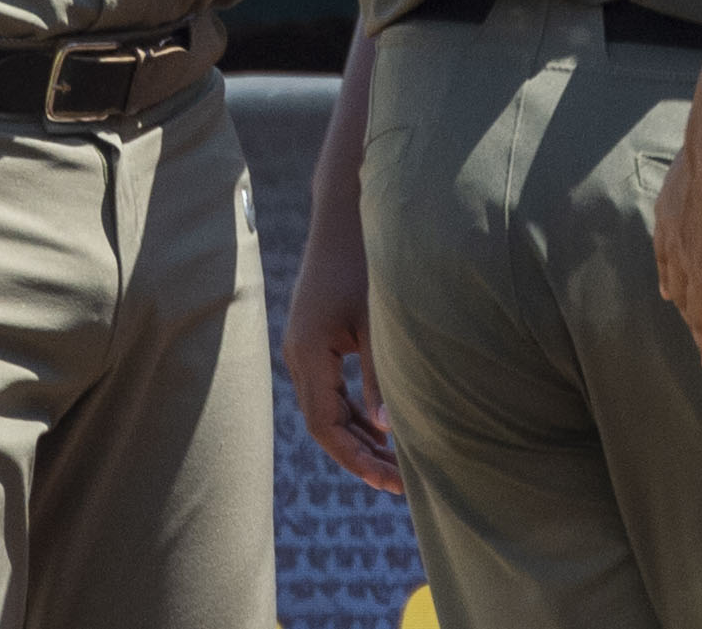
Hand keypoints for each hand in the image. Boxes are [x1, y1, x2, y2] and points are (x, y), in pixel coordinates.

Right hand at [281, 177, 399, 493]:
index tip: (389, 481)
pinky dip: (355, 415)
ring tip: (397, 466)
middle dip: (360, 456)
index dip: (356, 458)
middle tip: (402, 484)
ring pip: (327, 411)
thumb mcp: (379, 319)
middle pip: (324, 425)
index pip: (325, 426)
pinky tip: (384, 429)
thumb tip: (387, 429)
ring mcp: (305, 350)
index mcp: (309, 354)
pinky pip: (331, 392)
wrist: (345, 215)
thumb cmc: (365, 260)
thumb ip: (381, 375)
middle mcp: (299, 357)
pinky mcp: (317, 343)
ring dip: (358, 438)